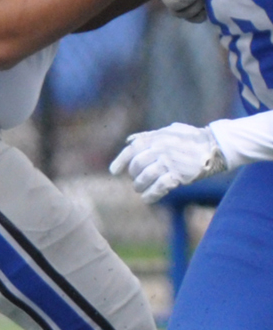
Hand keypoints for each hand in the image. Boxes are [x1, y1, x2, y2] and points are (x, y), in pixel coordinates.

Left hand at [110, 122, 226, 202]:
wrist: (216, 145)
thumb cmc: (191, 138)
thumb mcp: (170, 131)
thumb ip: (149, 136)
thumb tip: (129, 140)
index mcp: (156, 138)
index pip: (131, 150)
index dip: (120, 161)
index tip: (113, 171)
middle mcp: (160, 149)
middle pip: (136, 166)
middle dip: (134, 175)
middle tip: (136, 180)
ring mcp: (169, 162)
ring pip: (144, 178)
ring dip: (140, 186)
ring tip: (140, 189)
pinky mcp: (178, 175)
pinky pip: (158, 188)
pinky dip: (150, 195)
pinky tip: (147, 199)